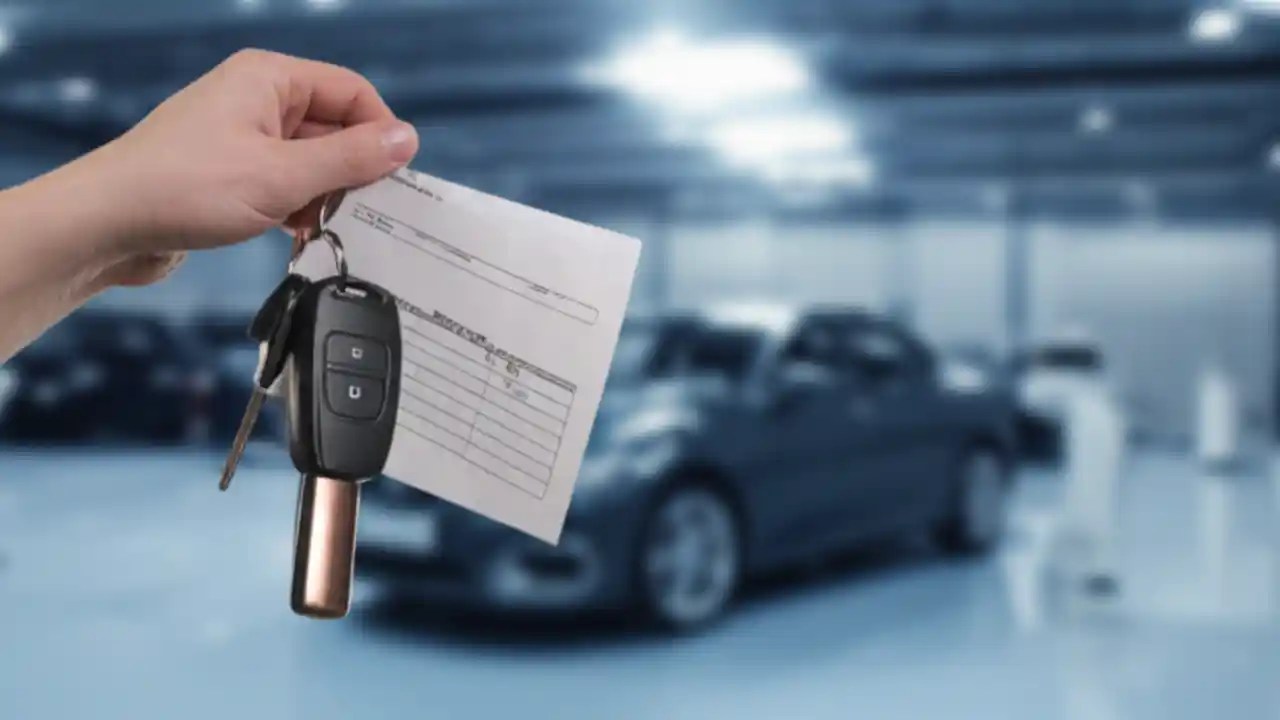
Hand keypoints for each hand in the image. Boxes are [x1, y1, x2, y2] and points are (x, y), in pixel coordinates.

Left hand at [83, 49, 418, 282]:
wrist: (105, 225)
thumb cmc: (182, 189)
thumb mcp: (282, 176)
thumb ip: (350, 159)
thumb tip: (406, 140)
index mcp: (269, 79)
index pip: (352, 91)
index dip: (380, 132)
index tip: (396, 177)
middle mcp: (257, 100)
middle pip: (334, 127)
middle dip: (352, 171)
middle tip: (363, 211)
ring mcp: (242, 137)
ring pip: (312, 161)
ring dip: (325, 196)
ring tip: (322, 226)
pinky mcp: (230, 174)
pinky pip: (285, 184)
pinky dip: (299, 208)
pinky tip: (299, 235)